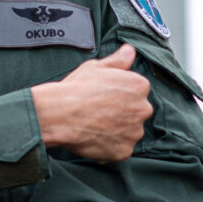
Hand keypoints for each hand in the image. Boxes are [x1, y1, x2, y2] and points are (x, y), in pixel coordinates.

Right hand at [30, 44, 152, 160]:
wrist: (59, 114)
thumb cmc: (77, 88)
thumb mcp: (97, 66)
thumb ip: (118, 60)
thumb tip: (129, 51)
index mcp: (140, 86)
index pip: (137, 91)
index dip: (119, 94)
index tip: (105, 97)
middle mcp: (143, 109)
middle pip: (137, 112)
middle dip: (122, 112)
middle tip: (99, 112)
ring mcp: (134, 132)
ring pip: (130, 131)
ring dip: (118, 130)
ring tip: (96, 125)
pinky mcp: (124, 151)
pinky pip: (120, 149)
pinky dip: (110, 146)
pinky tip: (95, 138)